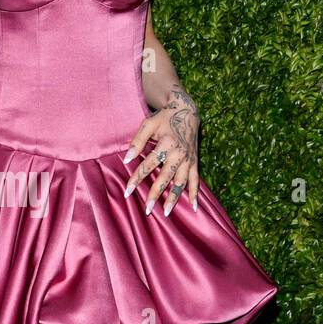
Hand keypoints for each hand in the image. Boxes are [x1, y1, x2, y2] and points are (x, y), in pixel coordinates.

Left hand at [122, 84, 199, 216]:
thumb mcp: (148, 124)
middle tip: (148, 209)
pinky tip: (194, 207)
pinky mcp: (195, 162)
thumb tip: (126, 159)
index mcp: (166, 144)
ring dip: (174, 198)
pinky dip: (195, 193)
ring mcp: (188, 159)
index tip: (128, 191)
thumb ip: (137, 141)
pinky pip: (196, 180)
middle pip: (165, 177)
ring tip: (166, 212)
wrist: (186, 111)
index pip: (148, 164)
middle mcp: (179, 154)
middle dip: (156, 193)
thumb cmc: (163, 118)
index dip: (137, 178)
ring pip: (181, 182)